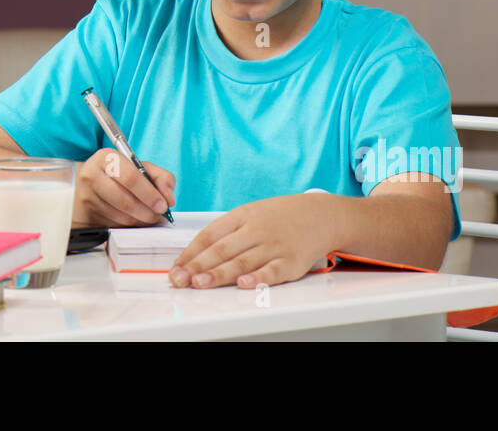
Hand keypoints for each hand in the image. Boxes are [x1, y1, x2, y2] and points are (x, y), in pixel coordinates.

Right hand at [73, 149, 175, 226]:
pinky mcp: (86, 215)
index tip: (163, 204)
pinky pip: (114, 225)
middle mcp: (91, 175)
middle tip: (160, 214)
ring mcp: (86, 197)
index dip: (150, 194)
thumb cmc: (118, 174)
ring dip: (141, 221)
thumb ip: (161, 177)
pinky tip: (135, 219)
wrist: (91, 183)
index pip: (130, 178)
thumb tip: (169, 197)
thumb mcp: (140, 167)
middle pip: (125, 200)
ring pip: (121, 217)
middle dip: (148, 212)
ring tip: (150, 217)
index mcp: (106, 158)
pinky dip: (130, 225)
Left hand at [169, 194, 332, 288]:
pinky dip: (257, 278)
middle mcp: (256, 229)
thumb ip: (227, 232)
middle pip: (222, 249)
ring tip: (199, 283)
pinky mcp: (291, 261)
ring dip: (219, 274)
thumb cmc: (280, 216)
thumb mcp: (251, 213)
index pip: (210, 234)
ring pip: (242, 262)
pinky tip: (243, 284)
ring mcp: (274, 245)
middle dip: (198, 265)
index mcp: (242, 215)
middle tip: (180, 279)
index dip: (191, 252)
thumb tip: (196, 254)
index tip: (176, 267)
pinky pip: (272, 271)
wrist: (321, 215)